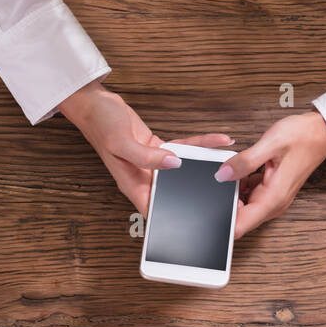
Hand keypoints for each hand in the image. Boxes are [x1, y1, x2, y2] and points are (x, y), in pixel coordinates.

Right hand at [59, 80, 231, 215]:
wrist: (95, 104)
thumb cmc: (100, 124)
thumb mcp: (121, 143)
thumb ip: (146, 157)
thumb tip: (173, 164)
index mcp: (132, 184)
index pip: (155, 209)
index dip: (174, 219)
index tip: (197, 222)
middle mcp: (144, 177)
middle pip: (175, 192)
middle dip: (198, 194)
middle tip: (224, 197)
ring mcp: (153, 163)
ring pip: (185, 169)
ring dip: (206, 167)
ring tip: (230, 166)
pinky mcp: (159, 148)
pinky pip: (184, 149)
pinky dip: (201, 145)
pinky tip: (218, 141)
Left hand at [216, 112, 325, 237]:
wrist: (321, 133)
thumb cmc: (302, 137)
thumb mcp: (270, 143)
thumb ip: (244, 161)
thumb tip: (222, 175)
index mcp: (272, 198)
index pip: (240, 226)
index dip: (223, 222)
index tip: (212, 209)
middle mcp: (273, 204)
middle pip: (239, 217)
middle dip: (226, 202)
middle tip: (224, 180)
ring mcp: (272, 200)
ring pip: (242, 206)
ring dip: (233, 192)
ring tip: (237, 170)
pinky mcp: (270, 193)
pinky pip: (249, 196)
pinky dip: (241, 185)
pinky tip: (244, 170)